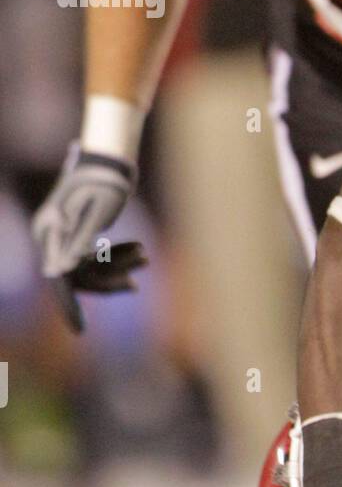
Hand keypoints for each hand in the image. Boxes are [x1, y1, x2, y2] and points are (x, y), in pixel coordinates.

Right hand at [31, 144, 142, 331]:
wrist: (111, 155)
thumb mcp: (94, 215)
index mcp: (52, 232)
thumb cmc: (104, 180)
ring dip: (118, 266)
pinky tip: (140, 254)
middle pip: (79, 274)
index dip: (68, 306)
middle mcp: (55, 235)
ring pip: (92, 265)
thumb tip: (58, 273)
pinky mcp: (82, 231)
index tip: (80, 331)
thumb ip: (76, 245)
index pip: (58, 278)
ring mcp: (67, 233)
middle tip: (134, 286)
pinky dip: (118, 256)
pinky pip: (99, 254)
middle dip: (108, 280)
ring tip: (145, 259)